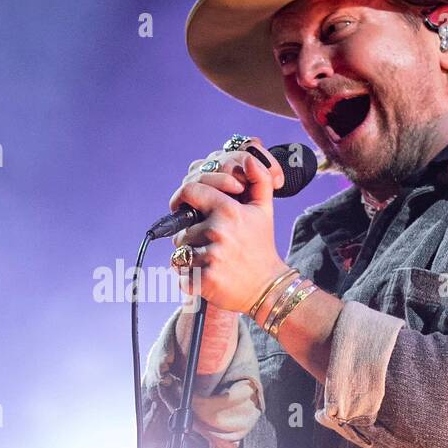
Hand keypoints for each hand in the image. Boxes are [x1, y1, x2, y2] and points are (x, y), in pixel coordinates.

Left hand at [169, 136, 290, 314]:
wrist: (268, 288)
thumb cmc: (261, 247)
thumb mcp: (264, 211)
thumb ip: (259, 180)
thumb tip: (250, 159)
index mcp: (228, 210)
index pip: (190, 191)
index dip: (181, 197)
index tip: (180, 205)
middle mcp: (217, 231)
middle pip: (182, 228)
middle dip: (189, 236)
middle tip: (208, 244)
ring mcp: (210, 256)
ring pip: (179, 252)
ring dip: (188, 258)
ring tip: (210, 261)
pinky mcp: (204, 279)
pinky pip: (181, 274)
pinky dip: (189, 278)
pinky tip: (208, 276)